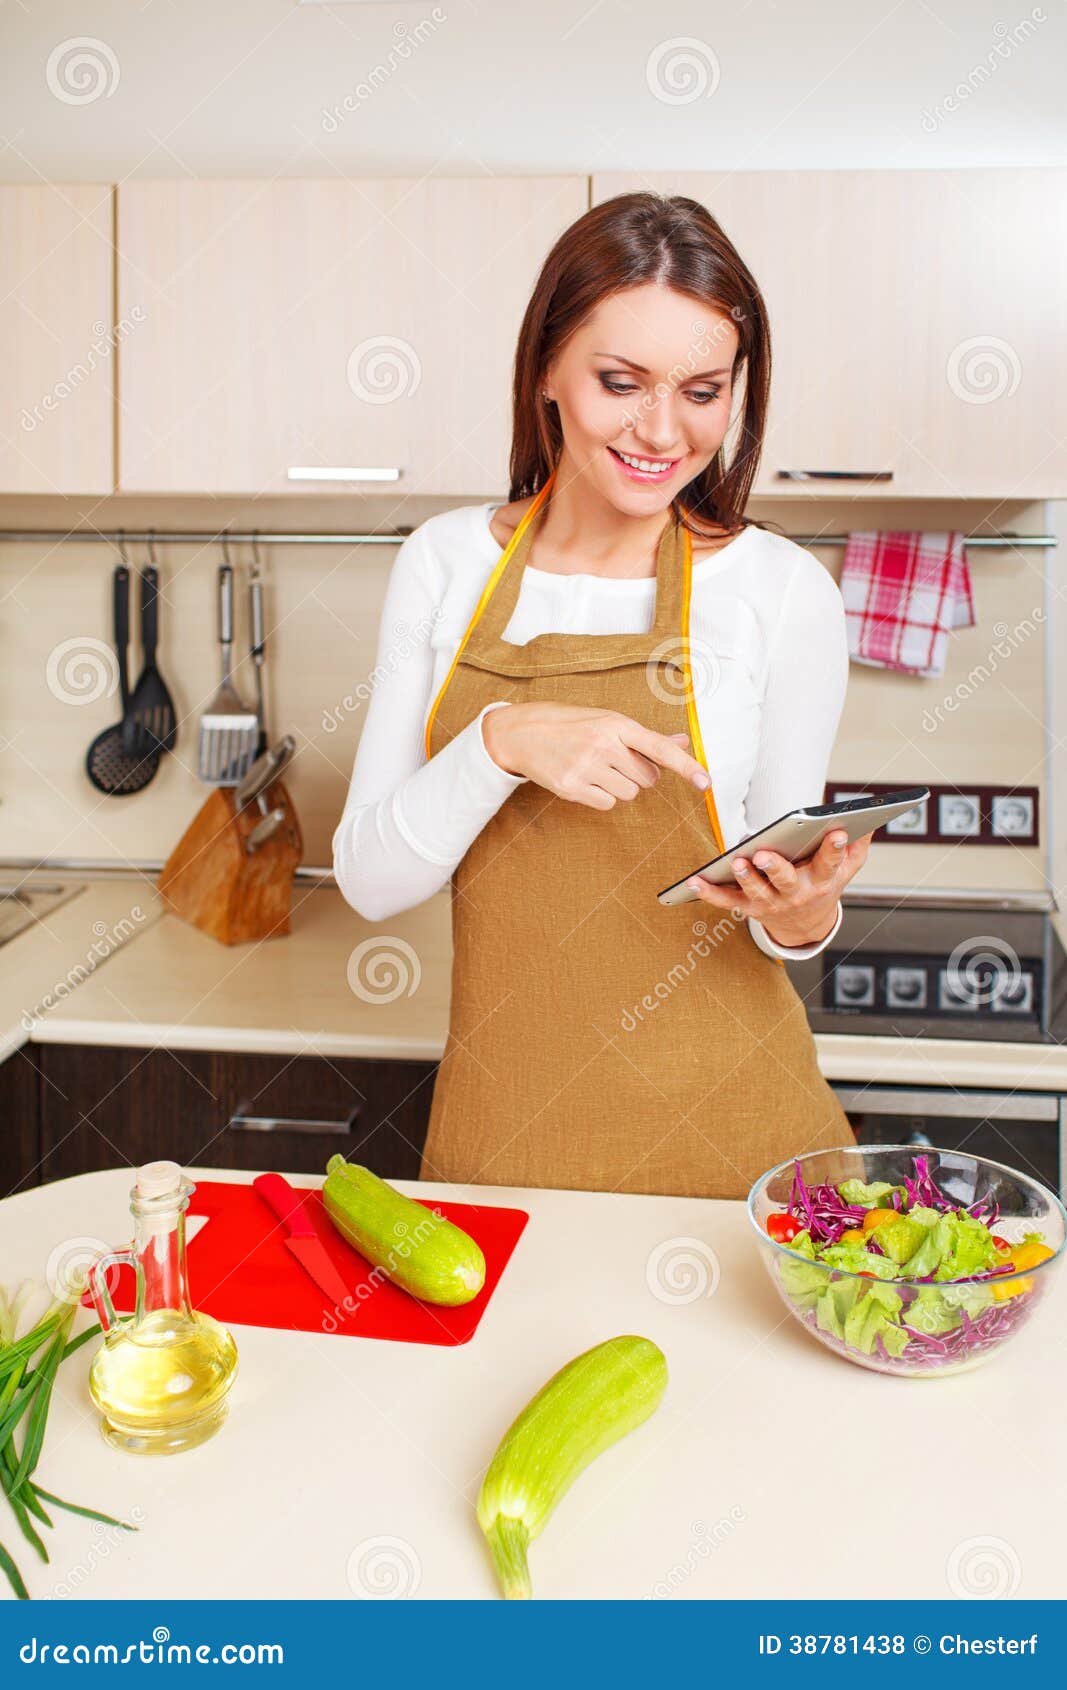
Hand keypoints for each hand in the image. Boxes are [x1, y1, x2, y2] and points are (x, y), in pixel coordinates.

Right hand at [482, 702, 711, 810]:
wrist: (522, 733)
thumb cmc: (571, 725)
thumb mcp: (608, 722)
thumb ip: (645, 738)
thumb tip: (682, 742)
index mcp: (616, 724)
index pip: (659, 748)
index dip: (686, 766)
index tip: (705, 782)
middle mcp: (603, 744)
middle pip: (648, 778)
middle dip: (638, 774)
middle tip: (613, 761)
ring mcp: (586, 767)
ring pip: (629, 794)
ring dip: (619, 786)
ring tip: (596, 769)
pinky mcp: (572, 787)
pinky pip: (608, 804)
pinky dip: (601, 797)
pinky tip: (584, 780)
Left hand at [684, 828, 873, 946]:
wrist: (805, 926)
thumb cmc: (824, 886)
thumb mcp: (846, 870)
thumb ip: (858, 847)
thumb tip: (871, 819)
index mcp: (821, 880)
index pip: (830, 863)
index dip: (834, 849)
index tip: (837, 832)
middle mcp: (795, 893)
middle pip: (785, 880)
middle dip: (775, 868)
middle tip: (764, 855)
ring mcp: (770, 902)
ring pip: (755, 890)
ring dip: (744, 877)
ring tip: (736, 862)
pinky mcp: (748, 907)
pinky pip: (726, 901)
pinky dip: (708, 893)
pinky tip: (693, 881)